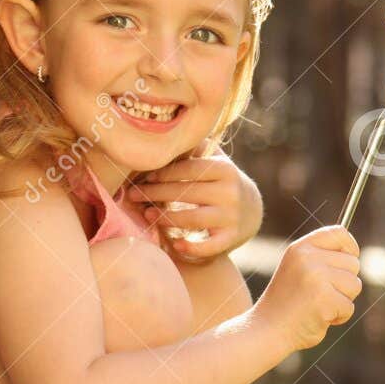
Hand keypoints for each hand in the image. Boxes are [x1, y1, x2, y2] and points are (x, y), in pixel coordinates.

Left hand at [127, 154, 261, 260]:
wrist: (252, 210)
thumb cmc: (222, 182)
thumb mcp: (216, 161)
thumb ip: (196, 149)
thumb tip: (165, 136)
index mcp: (225, 170)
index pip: (189, 169)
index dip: (164, 173)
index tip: (144, 177)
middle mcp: (230, 193)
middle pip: (186, 193)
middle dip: (156, 193)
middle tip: (132, 195)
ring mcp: (231, 217)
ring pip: (193, 219)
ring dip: (166, 217)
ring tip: (147, 214)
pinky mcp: (231, 238)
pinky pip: (209, 246)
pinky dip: (192, 248)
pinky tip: (175, 245)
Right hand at [254, 225, 361, 352]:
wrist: (267, 330)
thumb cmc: (287, 304)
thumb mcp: (298, 270)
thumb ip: (321, 259)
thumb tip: (354, 254)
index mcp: (301, 248)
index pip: (339, 233)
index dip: (350, 248)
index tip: (348, 261)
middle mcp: (308, 258)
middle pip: (353, 263)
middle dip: (345, 283)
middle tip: (323, 295)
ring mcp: (316, 277)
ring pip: (354, 285)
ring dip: (343, 300)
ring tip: (319, 306)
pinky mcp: (324, 299)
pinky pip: (349, 307)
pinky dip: (339, 317)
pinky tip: (319, 319)